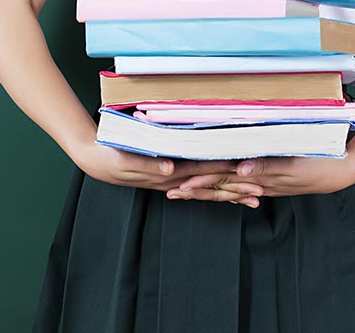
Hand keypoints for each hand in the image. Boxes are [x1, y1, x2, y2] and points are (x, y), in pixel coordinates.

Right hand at [73, 138, 239, 190]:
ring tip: (249, 196)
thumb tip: (172, 171)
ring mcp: (170, 179)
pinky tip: (221, 190)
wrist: (93, 157)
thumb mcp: (127, 161)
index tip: (248, 176)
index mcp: (167, 175)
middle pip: (209, 186)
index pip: (203, 175)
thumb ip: (150, 166)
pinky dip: (209, 187)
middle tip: (260, 192)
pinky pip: (193, 184)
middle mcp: (172, 180)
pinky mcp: (166, 175)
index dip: (226, 176)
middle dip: (235, 189)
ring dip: (227, 191)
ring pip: (204, 188)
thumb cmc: (109, 157)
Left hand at [166, 152, 354, 206]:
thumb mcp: (291, 166)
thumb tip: (239, 171)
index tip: (175, 185)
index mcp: (256, 174)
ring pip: (229, 187)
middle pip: (219, 184)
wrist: (340, 170)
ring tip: (184, 193)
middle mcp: (256, 180)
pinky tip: (222, 193)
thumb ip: (265, 167)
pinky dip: (232, 190)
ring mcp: (263, 181)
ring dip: (207, 190)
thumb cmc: (318, 165)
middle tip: (169, 193)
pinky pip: (246, 187)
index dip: (197, 181)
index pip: (220, 177)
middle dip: (194, 188)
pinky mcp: (271, 180)